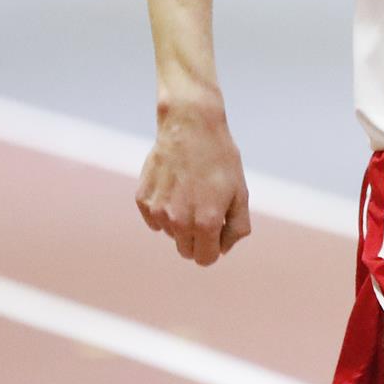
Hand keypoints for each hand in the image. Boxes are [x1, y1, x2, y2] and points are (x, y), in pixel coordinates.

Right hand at [136, 101, 251, 265]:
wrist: (190, 125)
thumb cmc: (219, 159)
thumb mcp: (240, 193)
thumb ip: (237, 228)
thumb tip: (222, 249)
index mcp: (206, 223)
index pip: (205, 259)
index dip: (214, 248)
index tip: (217, 232)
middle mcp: (179, 222)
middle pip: (186, 251)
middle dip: (197, 239)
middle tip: (205, 210)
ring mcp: (158, 211)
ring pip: (170, 234)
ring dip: (180, 221)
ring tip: (190, 190)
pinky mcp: (143, 200)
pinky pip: (154, 219)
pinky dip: (164, 209)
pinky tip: (174, 186)